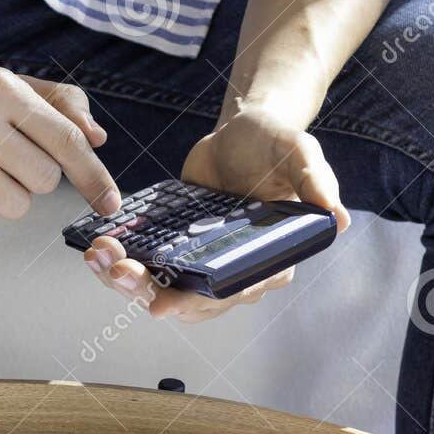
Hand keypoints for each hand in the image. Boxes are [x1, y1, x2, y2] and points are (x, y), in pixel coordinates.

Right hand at [0, 55, 121, 233]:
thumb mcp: (0, 84)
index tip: (110, 203)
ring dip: (4, 197)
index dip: (94, 177)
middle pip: (45, 182)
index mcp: (0, 88)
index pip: (66, 141)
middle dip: (31, 177)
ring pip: (17, 208)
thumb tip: (97, 139)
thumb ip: (56, 105)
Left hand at [83, 99, 350, 322]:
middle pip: (189, 299)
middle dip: (148, 291)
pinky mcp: (177, 247)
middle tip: (115, 270)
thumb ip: (315, 183)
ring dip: (125, 281)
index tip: (160, 305)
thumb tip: (337, 219)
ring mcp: (203, 262)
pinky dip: (120, 262)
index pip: (232, 294)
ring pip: (161, 288)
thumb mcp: (300, 154)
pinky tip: (97, 247)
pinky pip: (147, 265)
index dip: (196, 303)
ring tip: (97, 256)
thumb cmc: (278, 143)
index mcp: (271, 260)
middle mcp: (236, 271)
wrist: (245, 129)